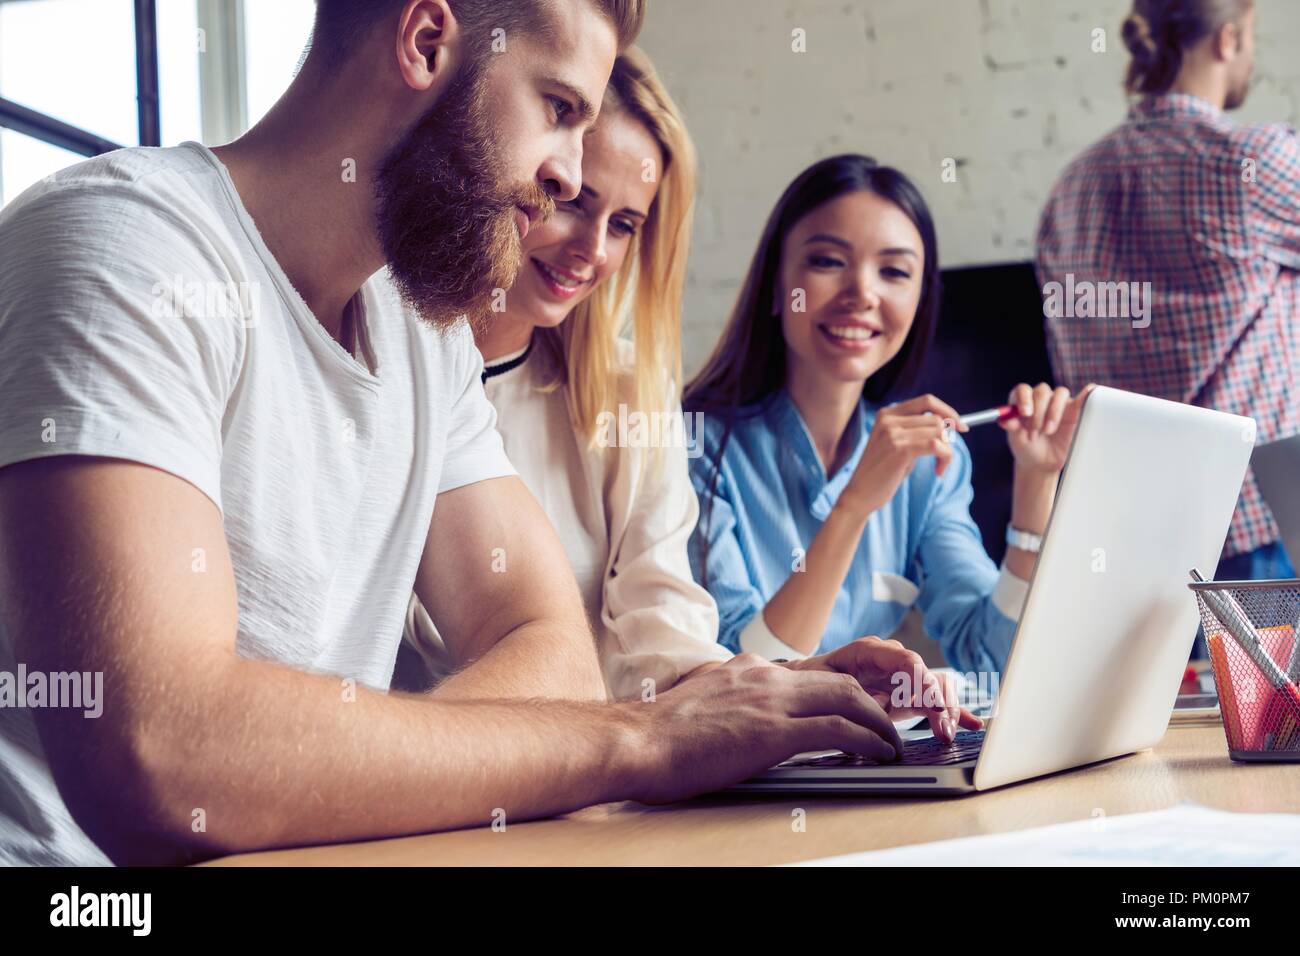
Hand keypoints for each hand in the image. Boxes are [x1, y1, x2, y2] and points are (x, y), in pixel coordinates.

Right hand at [624, 653, 902, 803]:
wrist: (635, 741)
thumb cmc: (656, 735)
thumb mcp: (700, 703)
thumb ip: (727, 702)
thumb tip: (738, 722)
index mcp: (745, 669)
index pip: (808, 674)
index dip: (839, 691)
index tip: (856, 708)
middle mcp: (763, 675)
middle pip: (838, 680)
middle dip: (871, 702)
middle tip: (886, 725)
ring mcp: (770, 700)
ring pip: (847, 698)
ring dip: (878, 722)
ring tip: (891, 743)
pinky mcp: (773, 731)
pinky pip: (838, 731)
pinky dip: (868, 740)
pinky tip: (879, 754)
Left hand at [793, 637, 982, 742]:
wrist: (804, 681)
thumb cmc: (811, 679)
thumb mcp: (823, 680)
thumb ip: (850, 690)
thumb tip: (876, 708)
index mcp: (871, 651)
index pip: (906, 660)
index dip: (922, 680)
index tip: (932, 703)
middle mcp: (892, 661)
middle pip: (926, 676)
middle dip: (938, 701)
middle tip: (943, 727)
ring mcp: (903, 678)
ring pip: (936, 689)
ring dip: (947, 711)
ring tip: (950, 733)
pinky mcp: (909, 696)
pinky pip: (935, 702)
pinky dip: (955, 713)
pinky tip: (973, 724)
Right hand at [842, 394, 967, 517]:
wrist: (860, 495)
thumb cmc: (882, 473)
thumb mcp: (896, 444)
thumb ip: (916, 431)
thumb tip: (950, 425)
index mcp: (887, 414)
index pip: (927, 401)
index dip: (948, 411)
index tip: (960, 427)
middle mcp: (889, 419)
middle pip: (936, 418)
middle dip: (948, 438)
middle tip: (944, 457)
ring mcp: (893, 432)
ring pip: (939, 431)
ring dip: (947, 451)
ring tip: (939, 467)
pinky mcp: (900, 448)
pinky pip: (937, 445)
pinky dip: (945, 458)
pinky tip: (938, 472)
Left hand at [1002, 382, 1095, 474]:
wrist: (1042, 463)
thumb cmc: (1027, 448)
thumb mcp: (1017, 440)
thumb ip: (1012, 428)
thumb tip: (1005, 420)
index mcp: (1022, 402)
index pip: (1022, 390)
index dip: (1024, 398)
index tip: (1025, 413)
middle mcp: (1040, 399)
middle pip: (1041, 391)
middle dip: (1038, 412)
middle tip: (1035, 431)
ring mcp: (1058, 404)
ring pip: (1059, 393)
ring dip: (1053, 412)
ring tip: (1048, 431)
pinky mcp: (1075, 411)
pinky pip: (1082, 398)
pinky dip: (1086, 393)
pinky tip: (1088, 393)